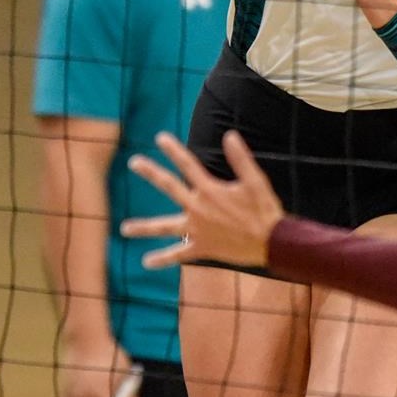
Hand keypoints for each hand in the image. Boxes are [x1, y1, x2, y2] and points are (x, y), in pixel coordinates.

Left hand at [122, 131, 284, 269]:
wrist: (272, 243)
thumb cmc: (264, 210)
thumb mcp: (256, 181)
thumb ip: (241, 159)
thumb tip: (230, 135)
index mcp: (210, 190)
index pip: (188, 165)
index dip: (174, 150)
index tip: (159, 137)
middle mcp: (198, 209)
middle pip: (169, 187)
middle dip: (151, 173)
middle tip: (133, 162)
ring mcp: (197, 230)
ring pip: (165, 228)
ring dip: (144, 227)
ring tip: (124, 229)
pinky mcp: (202, 248)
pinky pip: (179, 254)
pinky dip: (163, 258)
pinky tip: (146, 261)